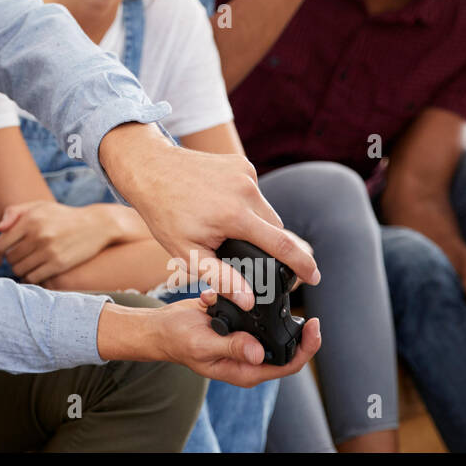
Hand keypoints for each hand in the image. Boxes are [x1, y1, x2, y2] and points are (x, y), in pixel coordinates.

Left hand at [0, 201, 117, 284]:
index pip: (1, 243)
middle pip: (11, 259)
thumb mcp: (40, 206)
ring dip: (21, 270)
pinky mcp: (59, 264)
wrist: (96, 224)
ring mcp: (48, 250)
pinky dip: (31, 278)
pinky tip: (36, 273)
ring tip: (28, 266)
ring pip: (20, 270)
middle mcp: (38, 235)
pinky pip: (34, 278)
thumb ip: (15, 212)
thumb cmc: (63, 216)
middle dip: (12, 261)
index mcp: (30, 220)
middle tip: (19, 260)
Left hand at [101, 124, 319, 310]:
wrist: (151, 169)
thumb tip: (249, 301)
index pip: (282, 245)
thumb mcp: (186, 252)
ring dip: (254, 222)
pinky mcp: (242, 163)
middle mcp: (246, 191)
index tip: (314, 278)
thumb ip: (220, 277)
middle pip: (274, 228)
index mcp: (235, 216)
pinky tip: (220, 204)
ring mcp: (245, 173)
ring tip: (223, 225)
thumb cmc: (164, 214)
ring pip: (265, 210)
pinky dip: (245, 202)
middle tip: (238, 249)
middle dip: (265, 244)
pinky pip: (254, 191)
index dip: (302, 265)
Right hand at [150, 289, 321, 387]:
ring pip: (271, 326)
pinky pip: (254, 312)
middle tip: (301, 306)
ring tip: (272, 293)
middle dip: (295, 326)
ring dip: (272, 309)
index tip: (312, 326)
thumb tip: (258, 354)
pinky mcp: (238, 324)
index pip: (287, 365)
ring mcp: (244, 340)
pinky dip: (250, 298)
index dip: (305, 348)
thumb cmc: (177, 340)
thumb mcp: (203, 344)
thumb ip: (231, 347)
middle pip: (285, 345)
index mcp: (245, 369)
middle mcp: (249, 356)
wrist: (160, 327)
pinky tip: (238, 292)